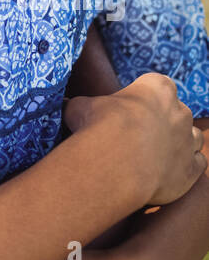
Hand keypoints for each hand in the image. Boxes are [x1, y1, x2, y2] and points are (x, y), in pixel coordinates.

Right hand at [64, 72, 204, 206]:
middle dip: (163, 122)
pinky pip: (197, 164)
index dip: (145, 99)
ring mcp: (189, 140)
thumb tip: (65, 105)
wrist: (117, 161)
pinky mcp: (192, 169)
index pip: (158, 85)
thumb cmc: (99, 126)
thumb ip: (80, 105)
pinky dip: (185, 168)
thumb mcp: (81, 107)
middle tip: (139, 137)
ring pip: (192, 137)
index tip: (131, 111)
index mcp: (157, 87)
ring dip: (179, 144)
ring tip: (155, 156)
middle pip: (177, 111)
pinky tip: (166, 173)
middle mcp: (180, 110)